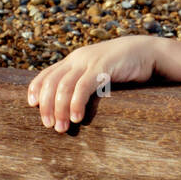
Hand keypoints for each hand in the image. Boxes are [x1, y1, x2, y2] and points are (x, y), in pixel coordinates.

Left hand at [26, 36, 158, 131]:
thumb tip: (72, 107)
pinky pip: (84, 86)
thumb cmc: (124, 68)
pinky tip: (77, 118)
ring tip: (61, 127)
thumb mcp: (99, 73)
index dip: (36, 89)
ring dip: (60, 108)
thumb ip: (85, 82)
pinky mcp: (103, 67)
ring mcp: (89, 61)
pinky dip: (76, 103)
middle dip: (47, 105)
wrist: (148, 52)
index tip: (32, 106)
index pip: (47, 74)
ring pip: (64, 86)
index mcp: (74, 60)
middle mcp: (78, 58)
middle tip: (49, 125)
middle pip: (52, 82)